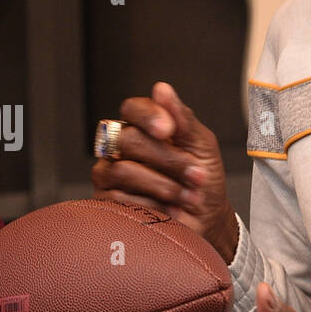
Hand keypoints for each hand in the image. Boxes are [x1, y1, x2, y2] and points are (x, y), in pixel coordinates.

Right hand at [91, 81, 238, 262]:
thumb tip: (161, 89)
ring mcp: (109, 174)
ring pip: (124, 170)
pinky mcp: (105, 202)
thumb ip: (183, 118)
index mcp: (143, 128)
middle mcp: (120, 148)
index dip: (148, 116)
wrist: (205, 223)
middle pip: (129, 140)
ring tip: (186, 197)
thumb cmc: (202, 183)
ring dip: (164, 186)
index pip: (132, 109)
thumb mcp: (202, 147)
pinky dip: (153, 205)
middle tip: (195, 175)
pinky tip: (168, 211)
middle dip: (168, 160)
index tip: (169, 131)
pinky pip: (121, 198)